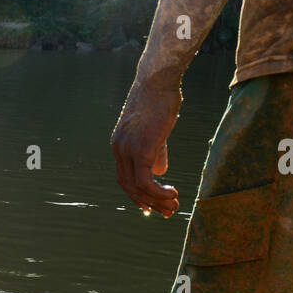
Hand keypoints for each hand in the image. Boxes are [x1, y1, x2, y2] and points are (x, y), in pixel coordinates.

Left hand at [111, 80, 181, 217]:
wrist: (158, 80)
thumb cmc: (161, 100)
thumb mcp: (156, 129)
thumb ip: (156, 151)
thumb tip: (160, 171)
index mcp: (119, 145)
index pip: (124, 178)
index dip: (138, 195)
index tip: (153, 205)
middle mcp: (118, 149)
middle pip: (128, 187)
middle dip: (148, 202)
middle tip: (167, 211)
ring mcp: (127, 150)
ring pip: (136, 187)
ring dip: (156, 200)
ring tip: (174, 206)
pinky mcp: (141, 149)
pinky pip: (144, 181)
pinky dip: (157, 192)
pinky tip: (172, 193)